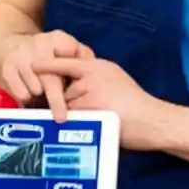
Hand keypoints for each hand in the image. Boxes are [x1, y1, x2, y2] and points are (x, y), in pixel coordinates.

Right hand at [0, 31, 94, 121]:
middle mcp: (38, 43)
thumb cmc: (54, 56)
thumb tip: (94, 77)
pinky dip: (27, 101)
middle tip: (62, 117)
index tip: (79, 86)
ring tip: (46, 102)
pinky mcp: (7, 68)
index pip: (67, 52)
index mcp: (58, 39)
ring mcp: (21, 55)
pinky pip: (20, 93)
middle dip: (56, 99)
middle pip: (49, 76)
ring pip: (34, 88)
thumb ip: (84, 62)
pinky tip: (33, 99)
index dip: (70, 69)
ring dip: (41, 100)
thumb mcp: (73, 53)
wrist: (18, 47)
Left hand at [30, 57, 175, 150]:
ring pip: (65, 104)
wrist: (155, 120)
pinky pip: (72, 117)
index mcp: (99, 66)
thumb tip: (71, 90)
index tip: (33, 65)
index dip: (49, 64)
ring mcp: (91, 90)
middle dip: (65, 103)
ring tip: (98, 121)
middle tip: (86, 114)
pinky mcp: (92, 106)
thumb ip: (94, 81)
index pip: (68, 62)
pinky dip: (76, 124)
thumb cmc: (137, 107)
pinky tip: (95, 126)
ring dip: (71, 115)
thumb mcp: (116, 82)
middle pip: (62, 88)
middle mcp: (93, 74)